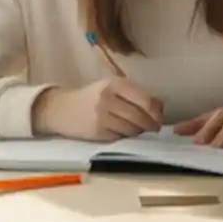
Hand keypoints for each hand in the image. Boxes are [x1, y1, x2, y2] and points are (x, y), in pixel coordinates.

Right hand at [32, 78, 163, 141]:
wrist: (61, 108)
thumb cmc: (91, 97)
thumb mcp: (111, 88)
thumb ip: (135, 94)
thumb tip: (161, 106)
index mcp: (115, 84)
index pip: (145, 100)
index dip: (156, 112)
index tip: (160, 118)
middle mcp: (108, 98)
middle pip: (139, 116)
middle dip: (150, 125)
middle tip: (154, 128)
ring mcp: (101, 116)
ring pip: (131, 129)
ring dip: (139, 132)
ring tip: (139, 130)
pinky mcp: (96, 132)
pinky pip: (119, 137)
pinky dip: (125, 137)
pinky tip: (124, 133)